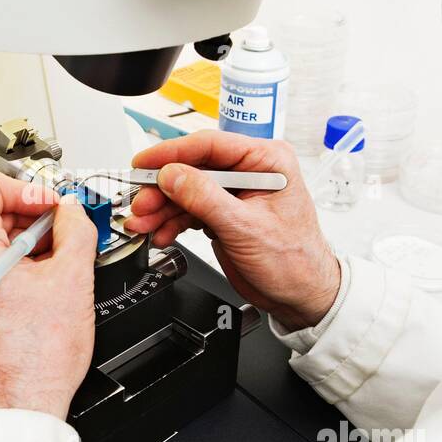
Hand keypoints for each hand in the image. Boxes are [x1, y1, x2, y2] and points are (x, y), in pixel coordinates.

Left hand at [0, 169, 97, 419]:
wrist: (18, 408)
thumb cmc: (33, 362)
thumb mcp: (72, 280)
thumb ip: (76, 229)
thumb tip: (72, 212)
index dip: (26, 188)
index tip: (51, 206)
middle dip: (31, 218)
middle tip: (62, 234)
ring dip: (26, 243)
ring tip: (56, 265)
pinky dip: (15, 264)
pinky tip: (42, 284)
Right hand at [125, 131, 340, 331]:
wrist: (300, 296)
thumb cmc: (294, 261)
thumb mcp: (245, 228)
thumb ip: (205, 198)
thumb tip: (172, 175)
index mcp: (266, 160)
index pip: (210, 145)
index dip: (172, 153)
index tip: (145, 164)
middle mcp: (249, 172)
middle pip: (192, 168)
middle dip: (162, 189)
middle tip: (141, 204)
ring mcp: (234, 193)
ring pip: (185, 191)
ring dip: (161, 208)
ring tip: (144, 224)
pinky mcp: (223, 214)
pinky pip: (189, 210)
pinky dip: (172, 222)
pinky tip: (161, 233)